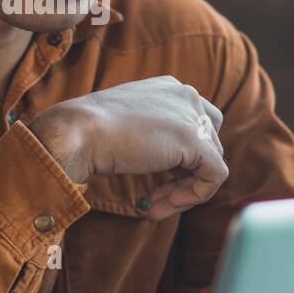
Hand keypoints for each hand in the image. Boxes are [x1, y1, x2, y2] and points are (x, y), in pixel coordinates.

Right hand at [28, 76, 227, 220]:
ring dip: (185, 190)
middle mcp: (185, 94)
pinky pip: (214, 177)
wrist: (79, 131)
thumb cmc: (90, 130)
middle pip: (209, 142)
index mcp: (169, 87)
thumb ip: (150, 133)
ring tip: (154, 205)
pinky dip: (193, 196)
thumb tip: (160, 157)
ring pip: (211, 161)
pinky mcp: (196, 141)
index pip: (196, 122)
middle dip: (185, 174)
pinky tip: (162, 205)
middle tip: (156, 198)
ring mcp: (193, 116)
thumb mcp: (125, 125)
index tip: (155, 177)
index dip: (182, 156)